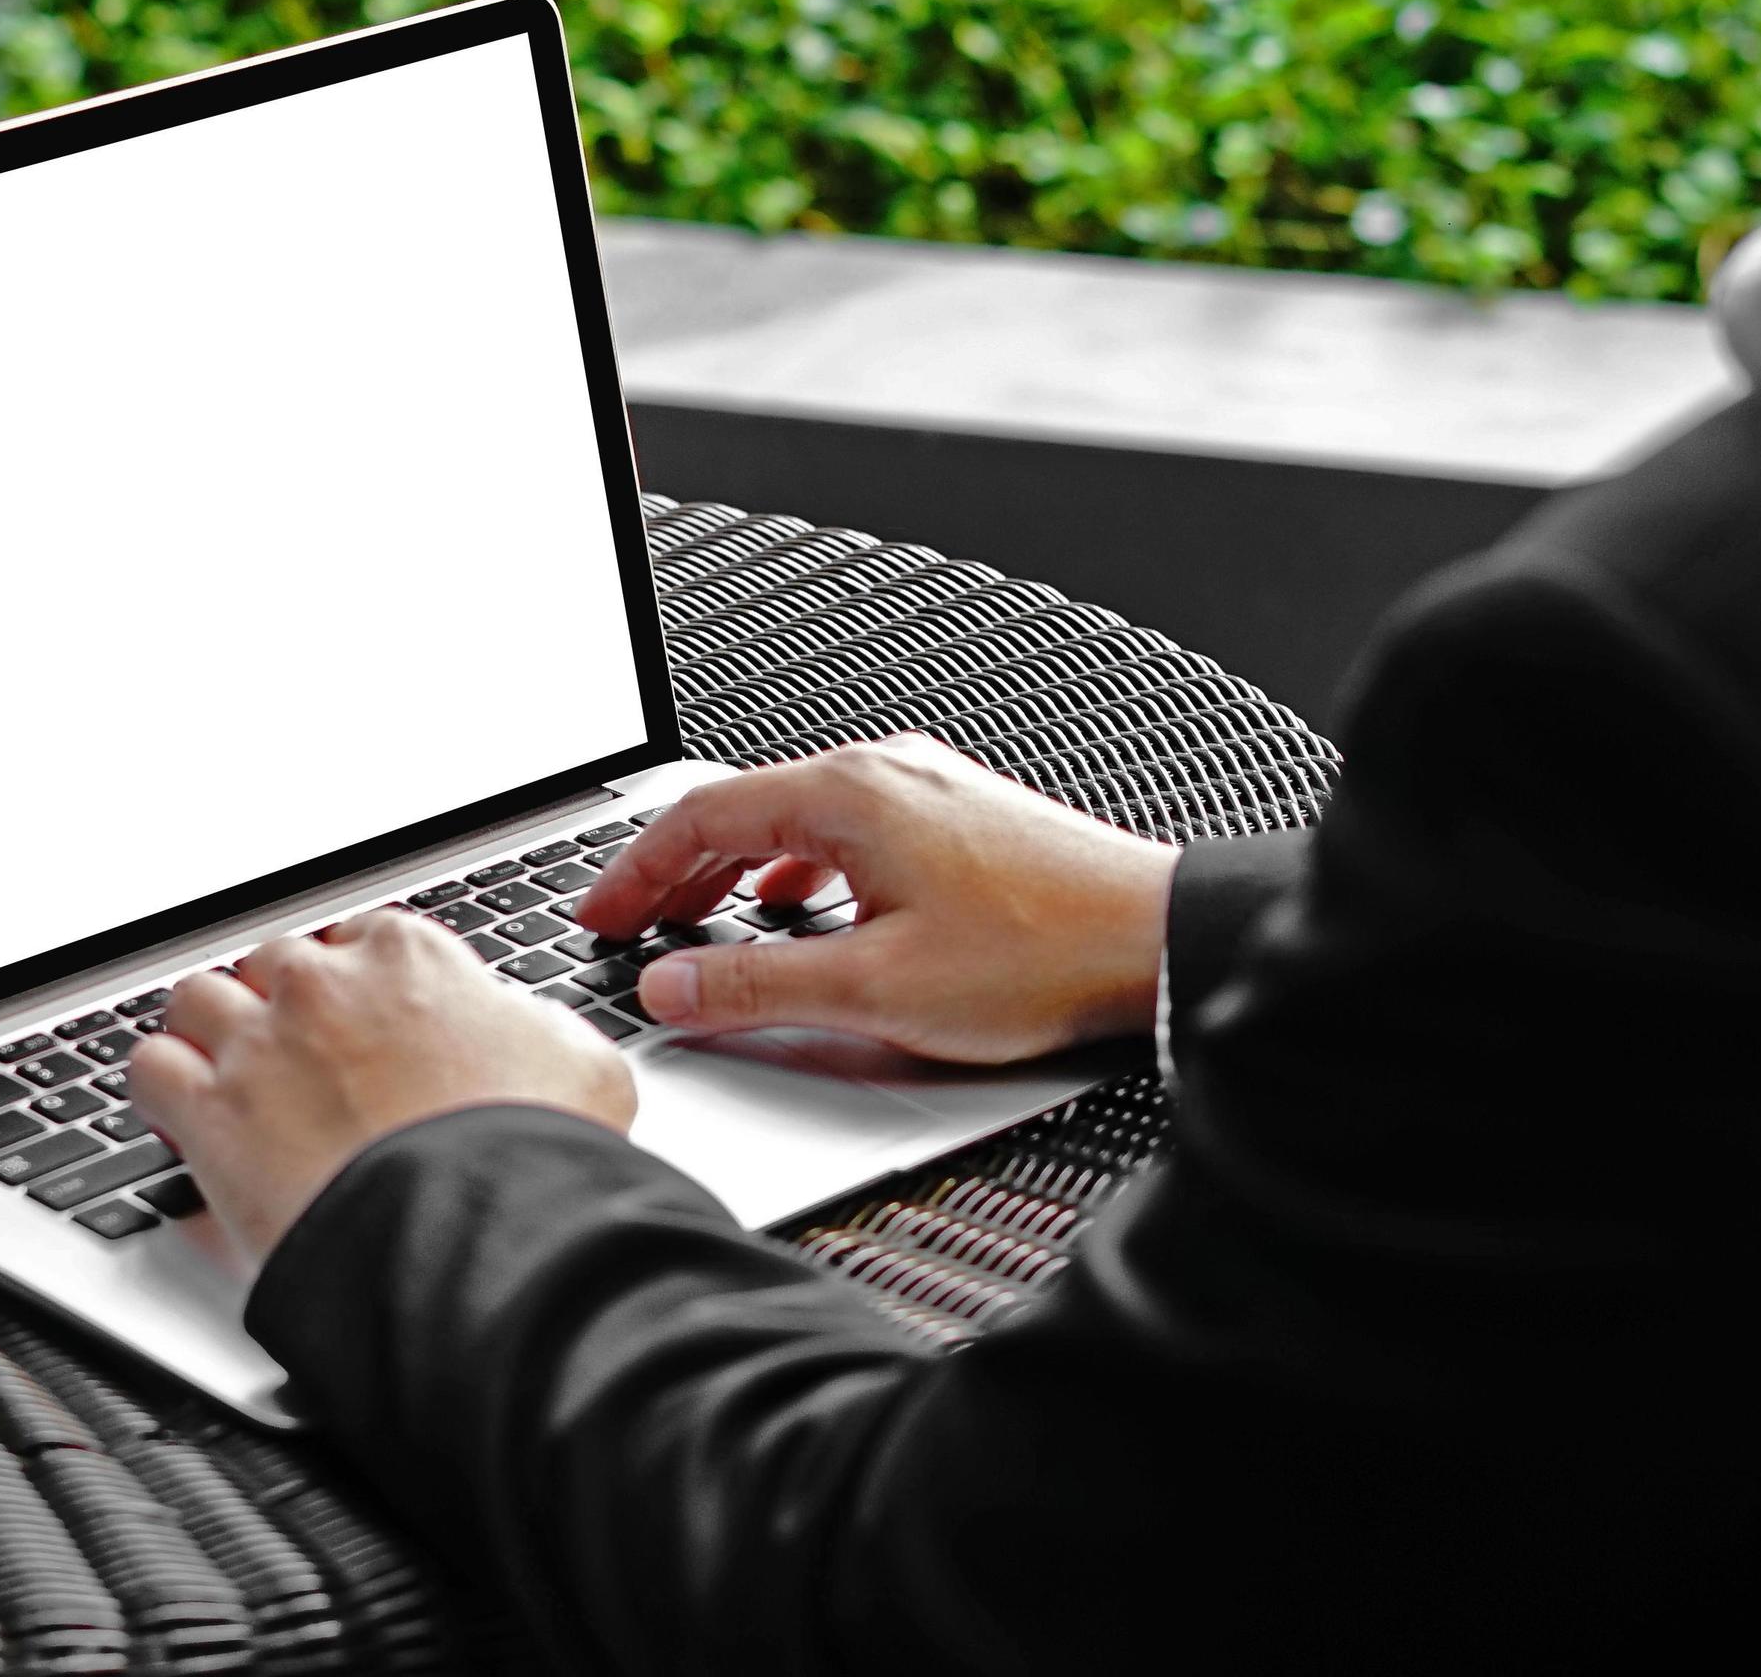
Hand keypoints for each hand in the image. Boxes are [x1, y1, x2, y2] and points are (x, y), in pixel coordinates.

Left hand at [129, 910, 636, 1265]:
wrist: (473, 1239)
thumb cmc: (532, 1156)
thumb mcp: (582, 1065)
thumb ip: (533, 1028)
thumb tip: (522, 1031)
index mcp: (411, 957)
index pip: (360, 938)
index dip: (361, 984)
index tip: (365, 1018)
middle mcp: (324, 982)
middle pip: (275, 962)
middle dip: (285, 1005)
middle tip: (301, 1056)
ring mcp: (259, 1042)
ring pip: (199, 998)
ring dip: (212, 1033)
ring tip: (228, 1076)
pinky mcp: (209, 1111)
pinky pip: (149, 1068)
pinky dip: (161, 1089)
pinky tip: (180, 1116)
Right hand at [574, 734, 1179, 1064]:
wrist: (1159, 941)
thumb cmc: (1043, 955)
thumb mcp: (876, 987)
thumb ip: (760, 985)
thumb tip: (676, 982)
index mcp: (851, 793)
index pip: (702, 815)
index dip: (636, 871)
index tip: (600, 915)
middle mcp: (887, 773)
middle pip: (744, 809)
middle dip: (676, 871)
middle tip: (631, 924)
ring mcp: (928, 791)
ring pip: (796, 818)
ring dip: (737, 870)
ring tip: (702, 921)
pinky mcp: (961, 821)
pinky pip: (847, 830)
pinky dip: (798, 868)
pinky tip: (804, 909)